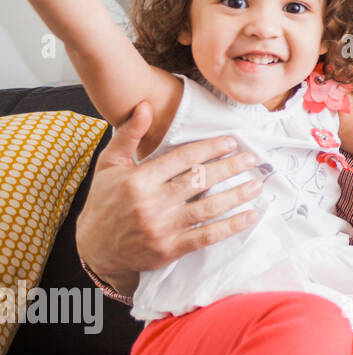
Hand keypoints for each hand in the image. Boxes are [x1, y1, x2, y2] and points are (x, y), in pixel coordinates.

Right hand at [76, 100, 263, 296]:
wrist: (94, 250)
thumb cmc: (104, 203)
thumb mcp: (109, 165)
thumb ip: (128, 134)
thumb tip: (145, 105)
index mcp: (138, 179)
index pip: (182, 158)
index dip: (209, 148)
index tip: (231, 142)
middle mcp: (151, 203)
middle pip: (200, 180)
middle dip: (230, 167)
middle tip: (251, 159)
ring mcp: (162, 227)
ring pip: (208, 208)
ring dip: (237, 195)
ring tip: (257, 185)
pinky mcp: (170, 249)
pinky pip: (207, 236)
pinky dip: (231, 226)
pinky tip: (250, 216)